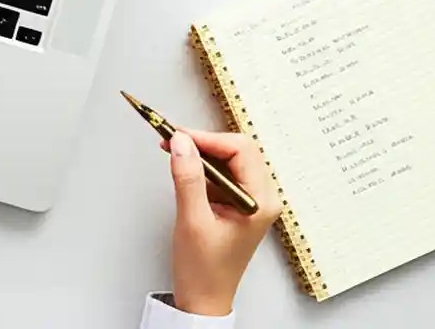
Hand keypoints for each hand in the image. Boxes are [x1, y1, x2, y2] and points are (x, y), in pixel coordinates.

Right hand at [163, 130, 281, 316]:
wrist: (204, 298)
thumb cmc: (205, 270)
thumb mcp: (192, 220)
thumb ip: (188, 178)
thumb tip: (181, 143)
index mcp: (260, 201)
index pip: (241, 150)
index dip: (208, 139)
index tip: (179, 136)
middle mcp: (261, 198)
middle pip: (237, 150)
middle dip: (204, 142)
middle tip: (174, 140)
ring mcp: (249, 200)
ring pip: (229, 159)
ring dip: (201, 153)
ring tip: (174, 152)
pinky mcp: (235, 203)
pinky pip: (222, 173)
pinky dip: (201, 167)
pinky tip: (183, 169)